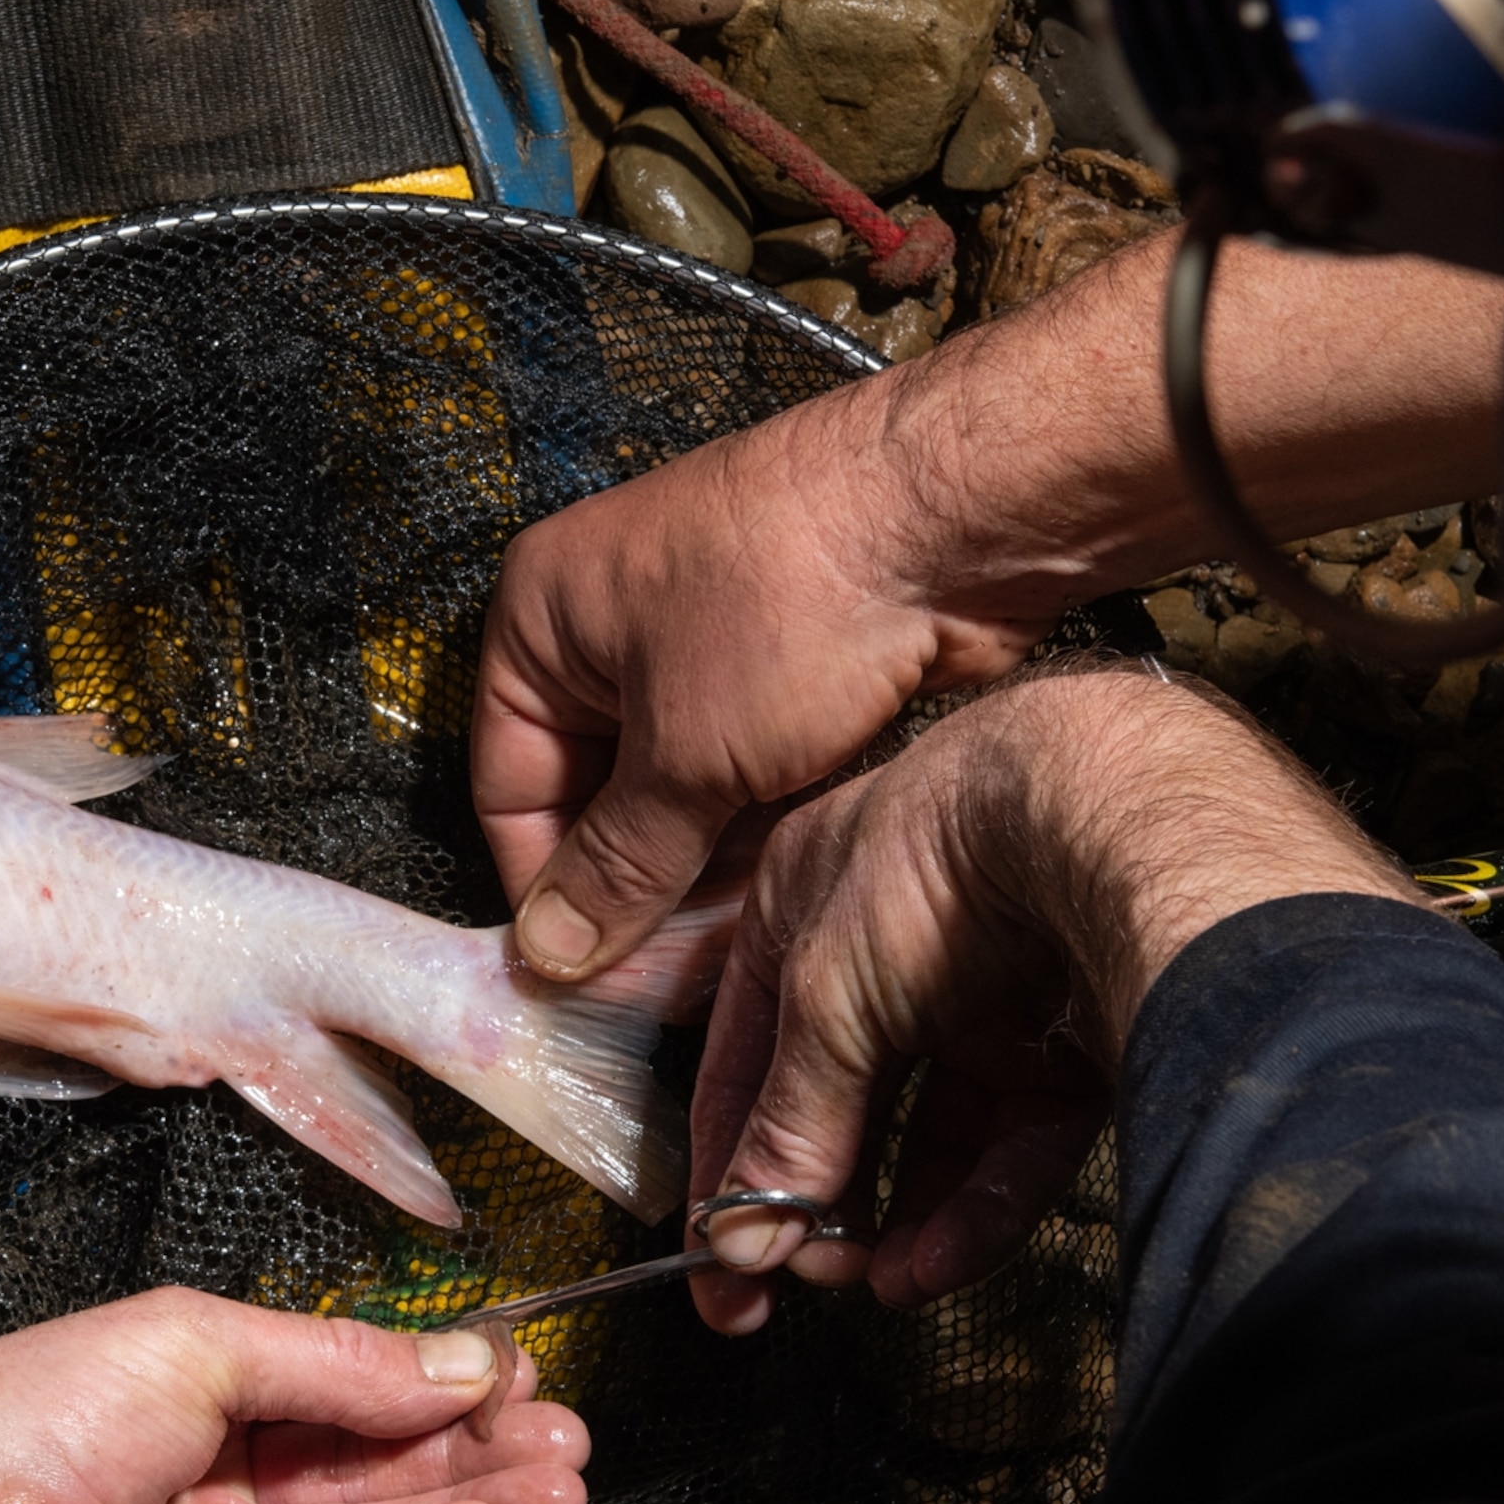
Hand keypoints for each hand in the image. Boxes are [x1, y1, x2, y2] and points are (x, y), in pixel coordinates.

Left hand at [0, 1290, 586, 1503]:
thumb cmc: (42, 1421)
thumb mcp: (199, 1338)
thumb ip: (341, 1360)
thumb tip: (461, 1359)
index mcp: (200, 1388)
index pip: (347, 1381)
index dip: (436, 1375)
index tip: (518, 1369)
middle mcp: (224, 1478)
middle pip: (379, 1460)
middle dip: (478, 1443)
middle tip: (568, 1431)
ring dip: (477, 1503)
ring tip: (565, 1479)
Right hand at [473, 237, 1503, 981]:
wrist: (997, 490)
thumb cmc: (819, 593)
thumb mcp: (702, 754)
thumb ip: (631, 869)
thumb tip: (567, 968)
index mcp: (552, 617)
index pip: (506, 792)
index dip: (552, 901)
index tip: (602, 995)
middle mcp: (628, 619)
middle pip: (606, 799)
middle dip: (650, 902)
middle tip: (693, 1013)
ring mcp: (728, 634)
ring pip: (699, 796)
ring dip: (729, 880)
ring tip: (769, 971)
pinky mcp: (827, 654)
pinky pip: (775, 775)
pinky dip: (789, 836)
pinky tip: (828, 899)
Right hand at [684, 664, 1419, 1334]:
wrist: (1106, 813)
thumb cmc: (935, 862)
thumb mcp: (826, 998)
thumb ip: (790, 1121)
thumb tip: (746, 1235)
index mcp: (805, 906)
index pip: (742, 1056)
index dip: (724, 1159)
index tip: (717, 1260)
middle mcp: (895, 949)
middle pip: (841, 1099)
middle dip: (818, 1199)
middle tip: (797, 1284)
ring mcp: (989, 994)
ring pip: (936, 1132)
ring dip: (898, 1217)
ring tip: (873, 1285)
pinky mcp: (1071, 1038)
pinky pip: (1015, 1142)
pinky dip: (977, 1209)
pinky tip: (936, 1265)